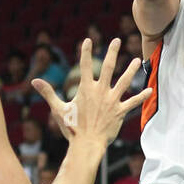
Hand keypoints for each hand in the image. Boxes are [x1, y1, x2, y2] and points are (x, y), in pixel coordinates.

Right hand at [32, 38, 148, 145]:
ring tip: (138, 59)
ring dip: (131, 70)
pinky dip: (141, 96)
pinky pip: (133, 102)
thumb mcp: (58, 108)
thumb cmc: (71, 128)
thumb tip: (34, 81)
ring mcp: (111, 101)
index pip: (85, 66)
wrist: (86, 144)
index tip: (88, 40)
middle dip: (112, 52)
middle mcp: (100, 92)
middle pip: (108, 68)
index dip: (86, 52)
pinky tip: (150, 90)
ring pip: (124, 82)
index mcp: (85, 89)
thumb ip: (48, 93)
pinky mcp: (120, 112)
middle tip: (117, 40)